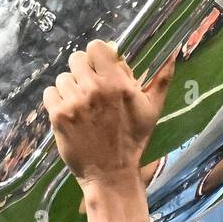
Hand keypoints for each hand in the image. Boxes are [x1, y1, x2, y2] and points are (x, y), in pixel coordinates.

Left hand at [42, 40, 175, 185]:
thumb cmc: (132, 141)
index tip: (100, 69)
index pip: (96, 47)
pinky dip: (56, 101)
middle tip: (90, 91)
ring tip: (80, 106)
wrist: (110, 174)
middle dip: (83, 72)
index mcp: (116, 83)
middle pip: (76, 59)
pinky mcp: (58, 116)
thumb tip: (173, 54)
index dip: (97, 57)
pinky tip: (68, 114)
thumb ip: (160, 79)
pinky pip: (50, 93)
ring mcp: (73, 102)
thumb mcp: (152, 110)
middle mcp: (93, 89)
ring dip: (70, 88)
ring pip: (63, 78)